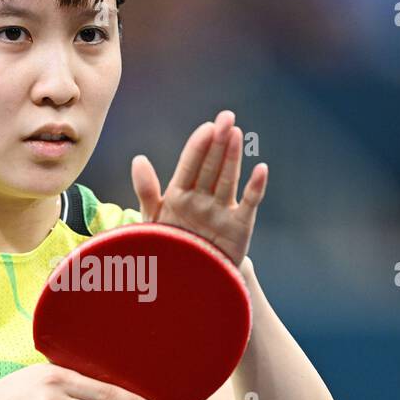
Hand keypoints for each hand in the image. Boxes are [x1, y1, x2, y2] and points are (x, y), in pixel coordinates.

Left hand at [130, 109, 266, 268]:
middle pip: (211, 166)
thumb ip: (148, 192)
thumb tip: (139, 159)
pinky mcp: (239, 226)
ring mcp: (222, 211)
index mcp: (180, 194)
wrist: (190, 283)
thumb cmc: (170, 248)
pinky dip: (255, 188)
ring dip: (232, 158)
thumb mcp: (154, 221)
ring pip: (228, 180)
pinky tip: (261, 169)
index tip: (206, 128)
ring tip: (236, 134)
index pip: (189, 165)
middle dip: (218, 142)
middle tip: (226, 116)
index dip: (198, 146)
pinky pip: (249, 204)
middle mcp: (203, 199)